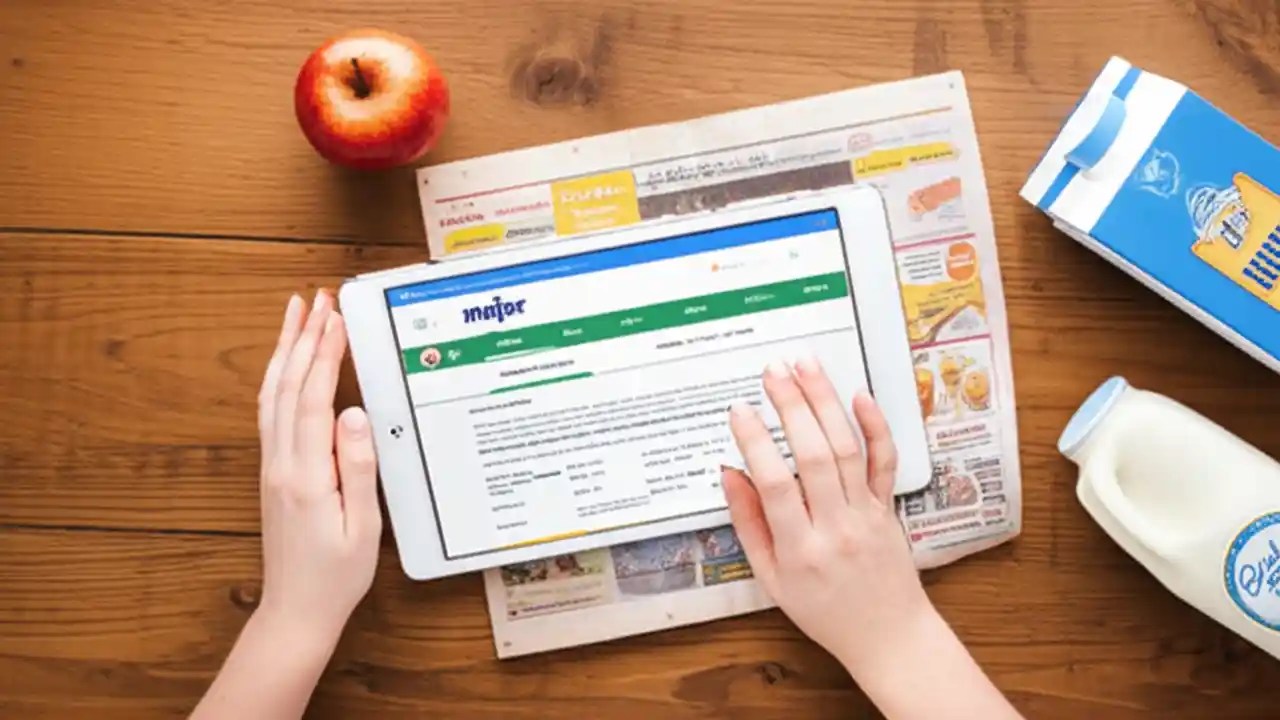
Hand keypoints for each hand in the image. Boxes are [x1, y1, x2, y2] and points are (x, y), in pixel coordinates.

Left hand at [255, 291, 381, 641]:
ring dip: (285, 351)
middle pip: (287, 387)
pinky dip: (278, 378)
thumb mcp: (361, 528)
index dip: (324, 354)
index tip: (335, 317)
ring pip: (272, 395)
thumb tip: (355, 415)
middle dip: (303, 337)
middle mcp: (281, 464)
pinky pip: (271, 413)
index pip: (312, 399)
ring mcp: (272, 467)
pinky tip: (287, 365)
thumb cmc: (336, 576)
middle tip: (318, 298)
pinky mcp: (273, 474)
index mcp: (306, 475)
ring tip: (295, 314)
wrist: (296, 610)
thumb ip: (358, 469)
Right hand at [723, 357, 929, 671]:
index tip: (739, 411)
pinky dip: (875, 426)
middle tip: (773, 372)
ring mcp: (866, 514)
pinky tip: (858, 396)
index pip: (775, 485)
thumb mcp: (771, 579)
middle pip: (815, 456)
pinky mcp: (888, 507)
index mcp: (800, 550)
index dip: (755, 443)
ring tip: (806, 367)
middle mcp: (836, 527)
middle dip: (792, 407)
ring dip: (826, 402)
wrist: (889, 635)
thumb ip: (749, 525)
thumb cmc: (824, 611)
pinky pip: (884, 461)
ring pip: (847, 449)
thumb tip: (731, 474)